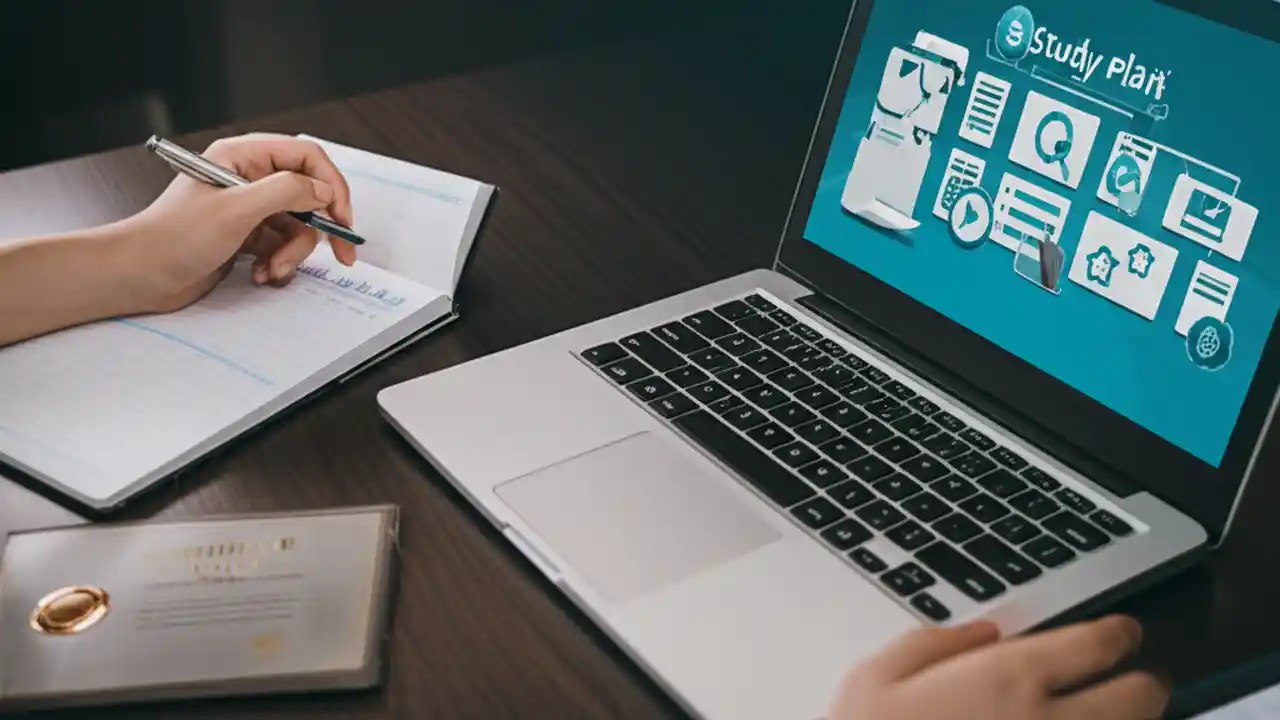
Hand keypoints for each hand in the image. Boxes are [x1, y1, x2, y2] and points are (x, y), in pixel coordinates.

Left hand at [125, 133, 357, 312]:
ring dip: (294, 253)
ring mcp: (249, 209)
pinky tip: (261, 274)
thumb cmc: (173, 237)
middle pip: (308, 195)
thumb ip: (285, 192)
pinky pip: (282, 246)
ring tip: (273, 270)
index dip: (331, 185)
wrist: (140, 275)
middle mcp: (249, 178)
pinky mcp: (247, 236)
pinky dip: (279, 263)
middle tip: (342, 254)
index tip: (342, 217)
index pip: (306, 157)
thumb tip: (323, 190)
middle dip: (321, 228)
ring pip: (298, 226)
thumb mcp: (236, 209)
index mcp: (243, 156)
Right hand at [827, 616, 1168, 719]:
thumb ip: (933, 643)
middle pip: (1143, 694)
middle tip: (1130, 676)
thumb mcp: (875, 678)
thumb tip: (978, 634)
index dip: (1119, 632)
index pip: (1101, 643)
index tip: (1120, 633)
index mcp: (1011, 679)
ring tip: (1112, 714)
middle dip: (1143, 680)